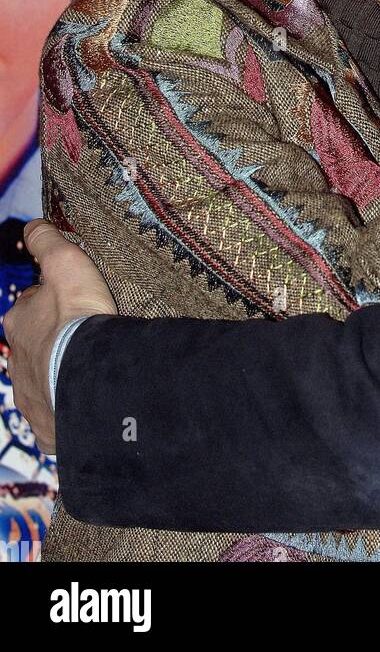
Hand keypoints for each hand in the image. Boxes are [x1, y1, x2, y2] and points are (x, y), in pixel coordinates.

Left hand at [3, 220, 116, 453]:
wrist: (90, 381)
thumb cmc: (76, 320)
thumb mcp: (65, 264)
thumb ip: (47, 242)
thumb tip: (33, 225)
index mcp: (18, 323)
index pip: (30, 307)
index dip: (51, 302)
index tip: (72, 302)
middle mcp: (17, 362)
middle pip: (34, 346)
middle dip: (52, 342)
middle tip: (83, 338)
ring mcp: (30, 397)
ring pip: (42, 381)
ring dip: (59, 376)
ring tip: (90, 370)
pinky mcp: (48, 427)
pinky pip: (57, 416)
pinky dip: (69, 408)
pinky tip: (89, 401)